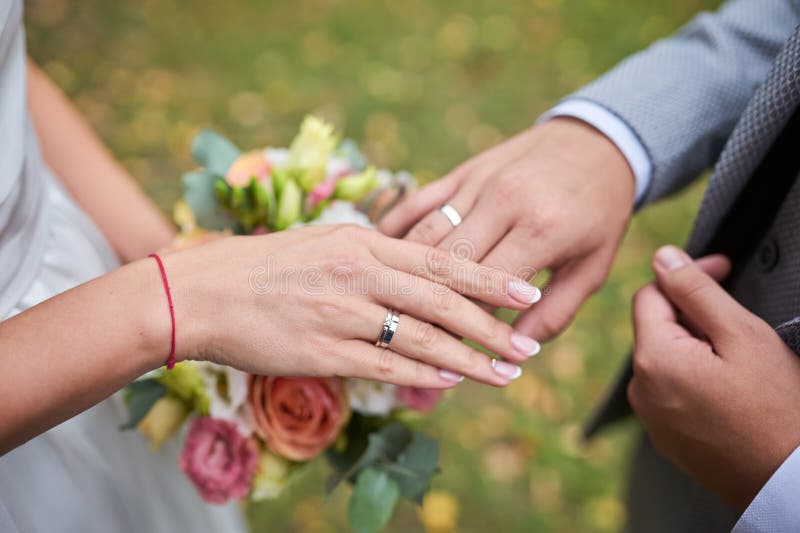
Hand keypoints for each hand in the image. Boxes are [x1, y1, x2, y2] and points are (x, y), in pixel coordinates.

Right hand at [162, 225, 542, 388]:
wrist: (203, 291)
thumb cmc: (266, 265)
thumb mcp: (325, 243)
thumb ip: (373, 254)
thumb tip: (417, 267)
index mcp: (364, 241)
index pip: (442, 260)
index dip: (490, 278)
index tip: (528, 292)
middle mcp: (360, 274)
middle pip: (443, 301)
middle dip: (493, 326)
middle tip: (529, 345)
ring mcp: (343, 314)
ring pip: (421, 337)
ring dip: (469, 359)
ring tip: (505, 372)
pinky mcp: (324, 351)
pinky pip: (385, 363)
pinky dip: (423, 373)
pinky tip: (452, 381)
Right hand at [380, 117, 634, 340]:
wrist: (598, 141)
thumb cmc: (598, 214)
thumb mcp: (592, 268)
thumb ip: (556, 314)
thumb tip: (515, 353)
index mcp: (541, 230)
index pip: (487, 291)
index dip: (465, 328)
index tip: (453, 354)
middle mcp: (504, 202)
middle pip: (448, 266)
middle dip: (431, 308)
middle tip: (417, 337)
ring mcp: (477, 182)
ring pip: (425, 237)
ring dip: (406, 274)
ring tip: (393, 309)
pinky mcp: (461, 171)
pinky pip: (417, 203)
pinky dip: (395, 232)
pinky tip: (381, 262)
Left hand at [628, 246, 799, 509]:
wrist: (786, 480)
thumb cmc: (774, 407)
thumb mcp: (741, 335)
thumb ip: (696, 291)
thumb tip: (662, 256)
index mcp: (652, 358)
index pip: (650, 295)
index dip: (685, 277)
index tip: (722, 271)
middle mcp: (639, 388)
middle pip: (654, 326)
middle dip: (691, 312)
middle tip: (737, 317)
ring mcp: (649, 416)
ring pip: (662, 357)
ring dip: (692, 343)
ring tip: (737, 356)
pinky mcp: (663, 435)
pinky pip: (668, 388)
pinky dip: (692, 375)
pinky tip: (728, 385)